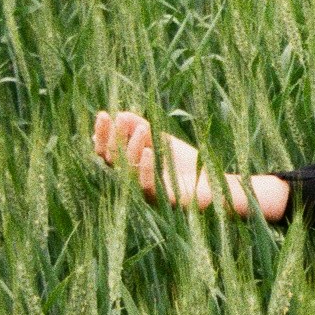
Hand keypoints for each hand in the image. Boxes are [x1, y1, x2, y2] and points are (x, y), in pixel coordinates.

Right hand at [93, 111, 288, 220]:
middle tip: (122, 118)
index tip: (103, 114)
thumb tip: (120, 114)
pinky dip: (145, 169)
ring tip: (144, 129)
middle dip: (115, 138)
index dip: (101, 135)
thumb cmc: (183, 162)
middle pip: (111, 162)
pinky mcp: (161, 200)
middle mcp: (131, 181)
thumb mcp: (160, 140)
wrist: (212, 180)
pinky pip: (146, 187)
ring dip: (132, 148)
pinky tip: (149, 152)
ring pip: (127, 173)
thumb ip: (141, 127)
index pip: (105, 152)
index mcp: (128, 167)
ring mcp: (145, 192)